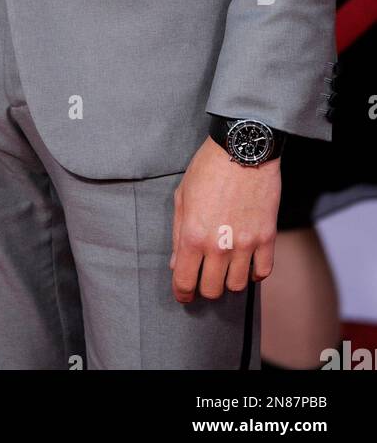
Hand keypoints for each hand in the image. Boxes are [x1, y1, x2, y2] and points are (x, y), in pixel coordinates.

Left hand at [170, 136, 280, 302]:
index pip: (184, 280)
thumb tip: (176, 262)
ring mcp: (245, 243)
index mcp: (192, 234)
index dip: (182, 293)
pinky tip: (247, 264)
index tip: (183, 294)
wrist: (242, 148)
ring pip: (238, 286)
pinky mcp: (267, 237)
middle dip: (204, 288)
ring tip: (225, 269)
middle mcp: (218, 245)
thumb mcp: (182, 197)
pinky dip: (254, 273)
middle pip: (211, 289)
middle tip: (203, 278)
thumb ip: (177, 233)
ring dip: (229, 282)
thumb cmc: (207, 169)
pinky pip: (263, 272)